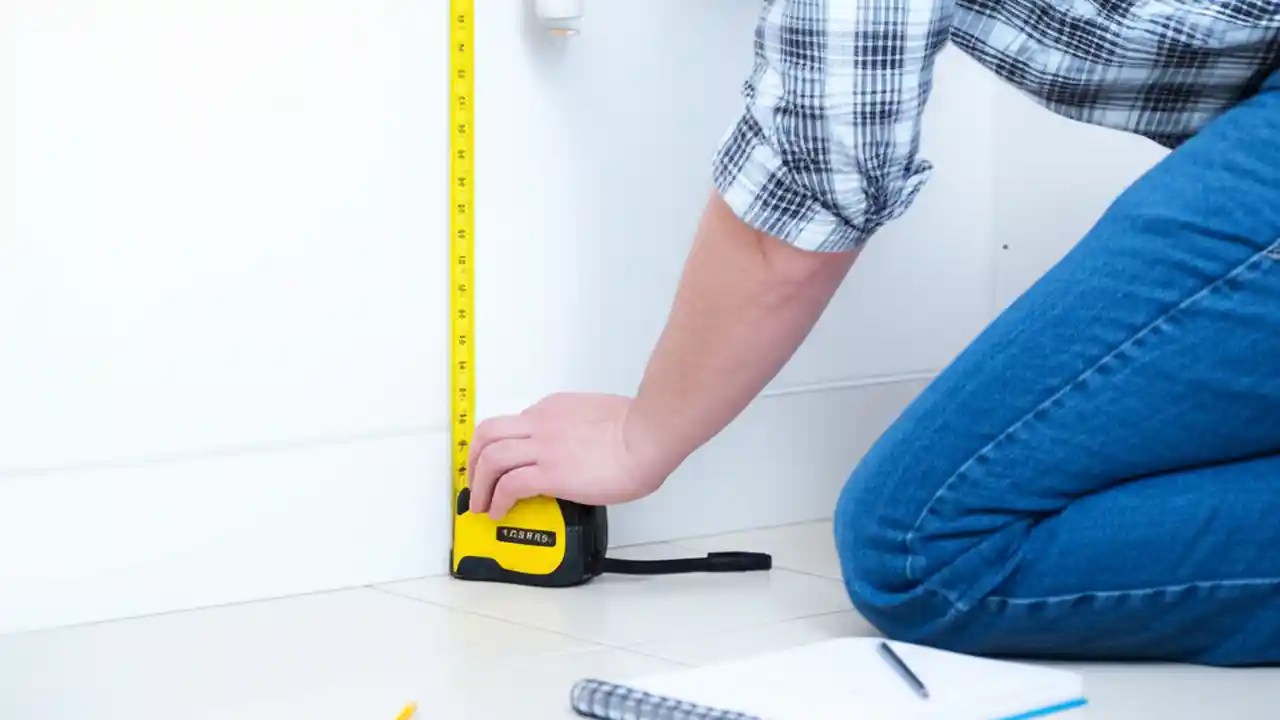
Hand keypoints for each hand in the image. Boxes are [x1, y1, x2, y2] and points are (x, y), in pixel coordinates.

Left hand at [467, 393, 671, 519]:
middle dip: (474, 459)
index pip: (515, 424)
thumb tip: (582, 450)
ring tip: (481, 505)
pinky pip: (508, 486)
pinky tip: (499, 512)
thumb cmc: (640, 429)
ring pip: (490, 458)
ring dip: (479, 484)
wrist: (647, 436)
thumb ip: (581, 429)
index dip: (503, 447)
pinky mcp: (549, 473)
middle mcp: (541, 423)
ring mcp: (543, 448)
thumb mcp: (601, 417)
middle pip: (488, 433)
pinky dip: (497, 500)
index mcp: (554, 409)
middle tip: (476, 481)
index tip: (504, 464)